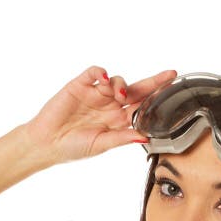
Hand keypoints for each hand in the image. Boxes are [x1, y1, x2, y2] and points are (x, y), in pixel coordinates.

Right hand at [22, 65, 176, 164]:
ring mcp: (96, 93)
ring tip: (119, 95)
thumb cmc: (73, 148)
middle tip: (169, 75)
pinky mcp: (80, 85)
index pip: (142, 106)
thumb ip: (123, 138)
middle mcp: (110, 105)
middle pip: (136, 89)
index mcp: (119, 120)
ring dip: (122, 85)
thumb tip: (146, 137)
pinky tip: (104, 80)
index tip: (173, 92)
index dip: (157, 98)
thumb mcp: (102, 145)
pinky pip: (95, 72)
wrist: (47, 143)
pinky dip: (102, 73)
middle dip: (153, 82)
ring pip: (117, 80)